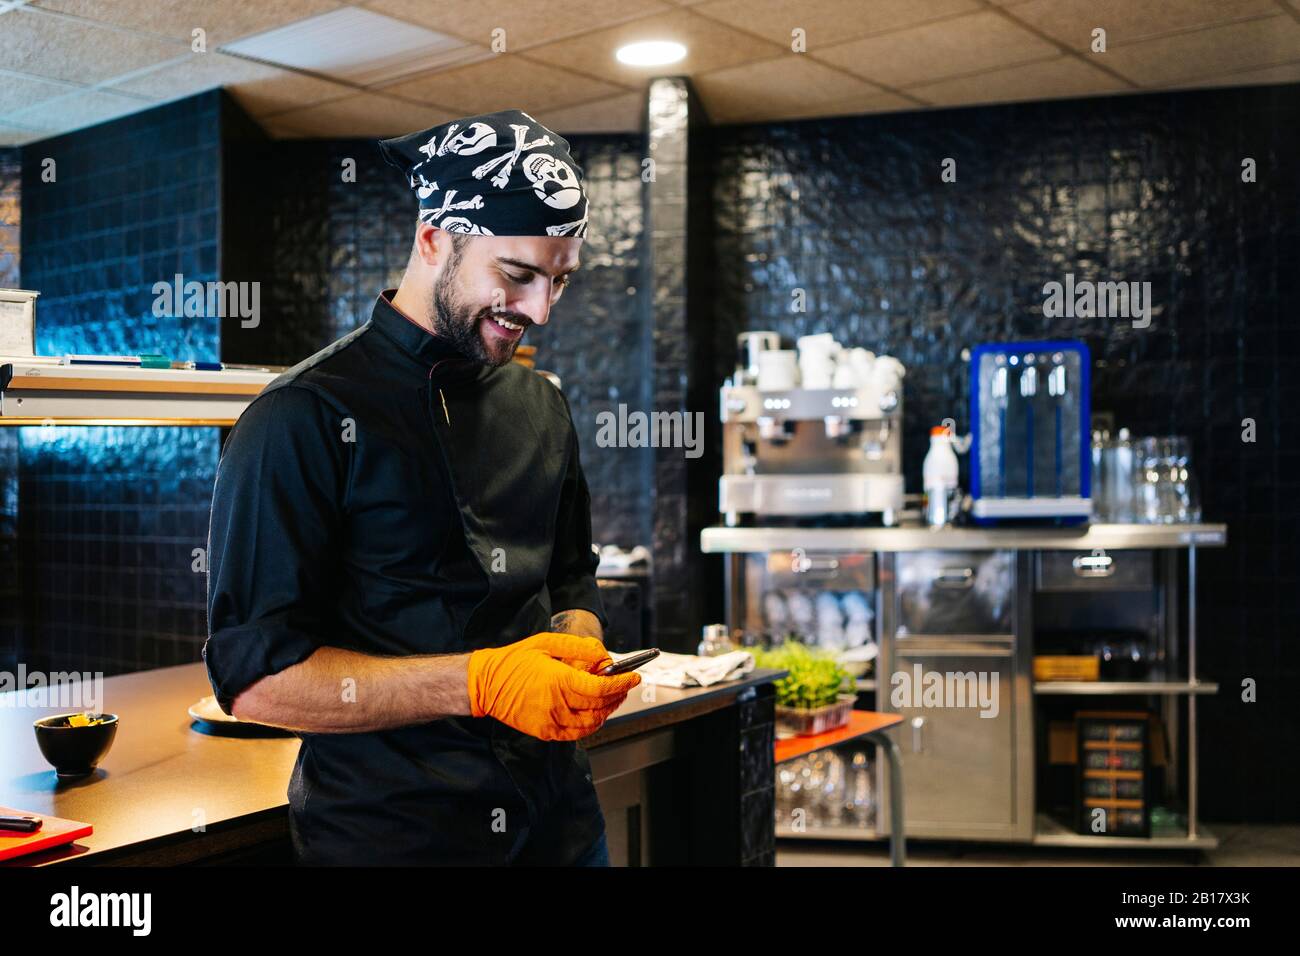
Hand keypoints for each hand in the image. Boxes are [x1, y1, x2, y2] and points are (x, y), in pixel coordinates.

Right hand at [467, 633, 639, 740]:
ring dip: (607, 711)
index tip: (634, 677)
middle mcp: (557, 704)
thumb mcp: (546, 643)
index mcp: (559, 680)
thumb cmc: (513, 661)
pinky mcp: (545, 732)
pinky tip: (593, 712)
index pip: (601, 687)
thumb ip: (578, 648)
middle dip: (618, 695)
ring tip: (612, 698)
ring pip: (592, 723)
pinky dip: (591, 724)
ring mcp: (551, 721)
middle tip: (625, 685)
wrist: (485, 684)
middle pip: (600, 706)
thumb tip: (602, 657)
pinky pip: (577, 733)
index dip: (622, 683)